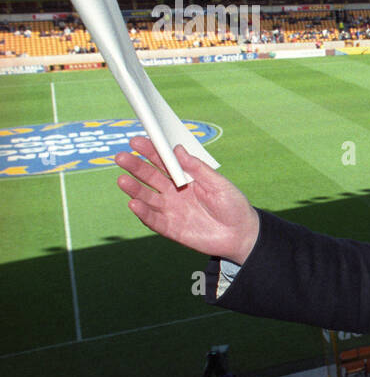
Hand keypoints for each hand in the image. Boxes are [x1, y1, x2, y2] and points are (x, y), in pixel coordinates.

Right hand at [115, 136, 259, 264]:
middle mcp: (174, 193)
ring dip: (134, 189)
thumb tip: (177, 149)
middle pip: (151, 178)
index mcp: (186, 178)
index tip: (137, 141)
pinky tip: (134, 203)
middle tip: (121, 157)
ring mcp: (171, 210)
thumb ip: (198, 168)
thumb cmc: (233, 206)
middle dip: (136, 167)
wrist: (242, 235)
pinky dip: (143, 213)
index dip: (151, 152)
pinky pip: (153, 220)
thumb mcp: (219, 184)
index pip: (164, 162)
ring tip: (122, 180)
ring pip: (148, 198)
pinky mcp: (171, 228)